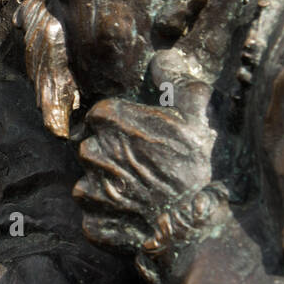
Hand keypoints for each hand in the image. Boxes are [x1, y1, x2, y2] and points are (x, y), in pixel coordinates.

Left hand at [73, 52, 216, 250]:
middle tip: (139, 165)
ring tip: (136, 192)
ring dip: (106, 185)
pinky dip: (106, 216)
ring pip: (88, 181)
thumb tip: (164, 58)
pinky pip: (92, 214)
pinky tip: (131, 215)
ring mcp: (90, 188)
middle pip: (91, 146)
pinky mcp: (91, 220)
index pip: (99, 114)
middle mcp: (92, 152)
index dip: (117, 123)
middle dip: (110, 154)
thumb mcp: (195, 117)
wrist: (194, 225)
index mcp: (111, 122)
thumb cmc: (195, 167)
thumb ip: (177, 83)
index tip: (134, 134)